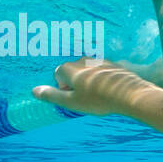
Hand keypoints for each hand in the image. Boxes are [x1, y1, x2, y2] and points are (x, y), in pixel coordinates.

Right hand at [32, 60, 158, 116]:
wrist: (129, 94)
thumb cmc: (98, 100)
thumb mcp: (71, 102)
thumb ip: (51, 95)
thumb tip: (33, 91)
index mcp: (69, 68)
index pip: (58, 76)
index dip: (64, 89)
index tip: (75, 98)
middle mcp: (82, 60)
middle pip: (73, 72)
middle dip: (77, 84)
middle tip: (88, 98)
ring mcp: (98, 60)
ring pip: (88, 71)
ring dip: (90, 81)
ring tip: (100, 94)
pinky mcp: (113, 63)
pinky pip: (102, 71)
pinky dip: (103, 79)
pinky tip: (111, 89)